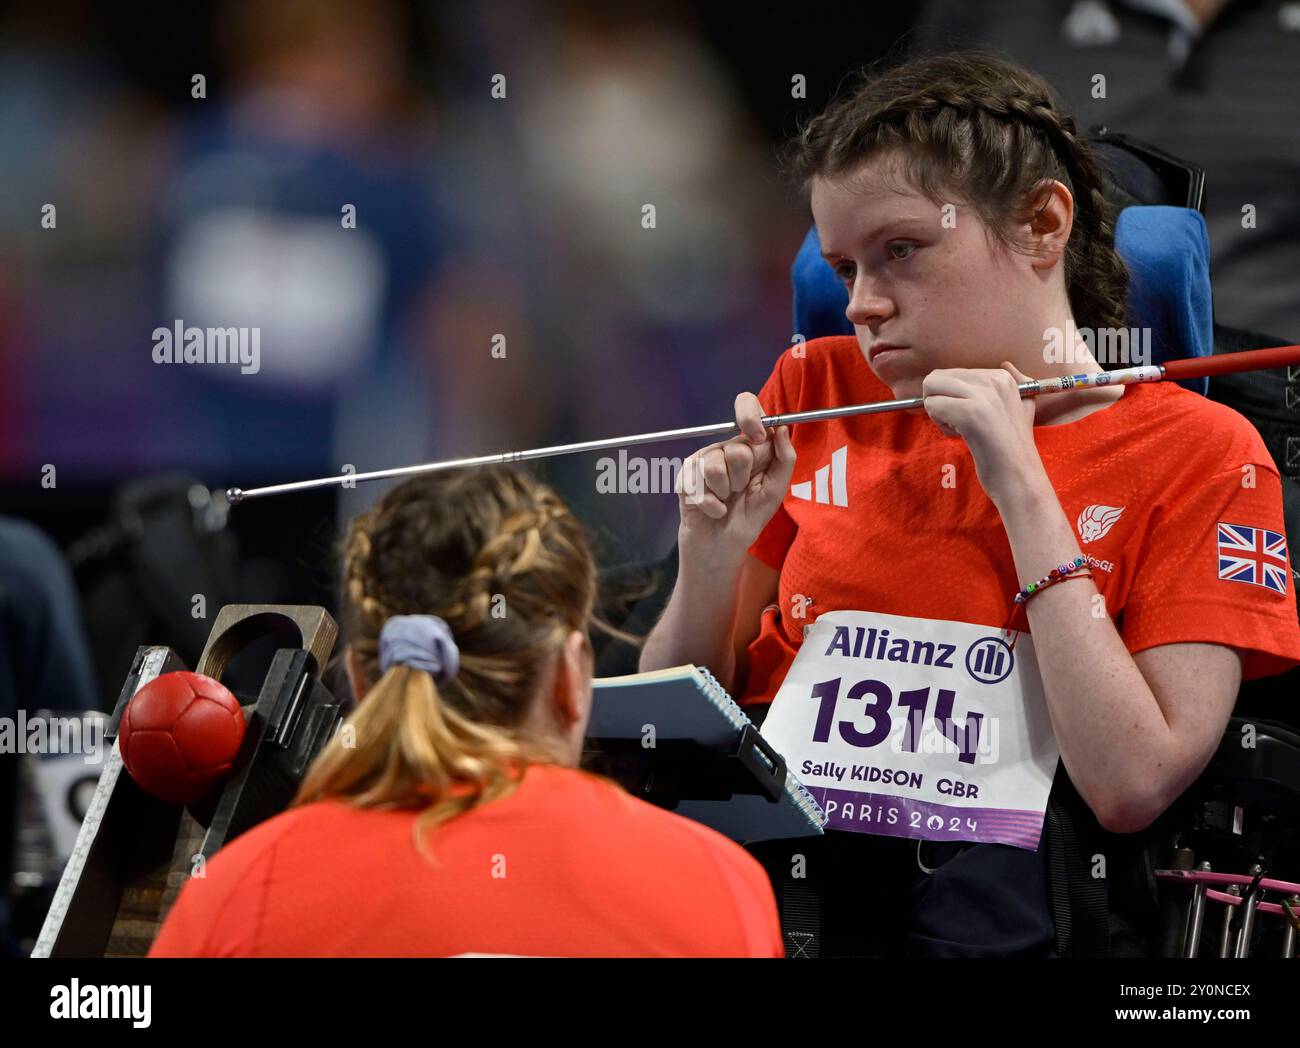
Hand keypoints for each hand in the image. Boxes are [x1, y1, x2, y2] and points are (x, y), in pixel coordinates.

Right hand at [677, 392, 796, 556]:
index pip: (746, 405)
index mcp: (748, 444)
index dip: (751, 417)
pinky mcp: (685, 477)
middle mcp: (724, 447)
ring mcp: (701, 460)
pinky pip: (698, 485)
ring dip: (725, 492)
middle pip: (737, 447)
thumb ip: (785, 458)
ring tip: (726, 500)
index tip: (759, 438)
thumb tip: (782, 427)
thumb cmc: (749, 516)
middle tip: (741, 490)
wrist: (722, 546)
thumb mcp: (776, 489)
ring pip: (715, 465)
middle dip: (744, 477)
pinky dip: (712, 505)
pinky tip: (714, 510)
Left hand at [922, 361, 1042, 505]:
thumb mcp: (1025, 406)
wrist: (1019, 476)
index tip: (972, 416)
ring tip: (961, 429)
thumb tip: (1007, 364)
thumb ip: (1017, 383)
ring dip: (937, 412)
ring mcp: (982, 396)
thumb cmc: (1014, 448)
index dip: (953, 397)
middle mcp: (993, 380)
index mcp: (1002, 377)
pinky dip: (939, 423)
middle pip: (937, 378)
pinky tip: (960, 435)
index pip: (952, 373)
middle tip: (959, 423)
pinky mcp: (971, 414)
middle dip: (939, 401)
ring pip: (931, 389)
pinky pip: (933, 406)